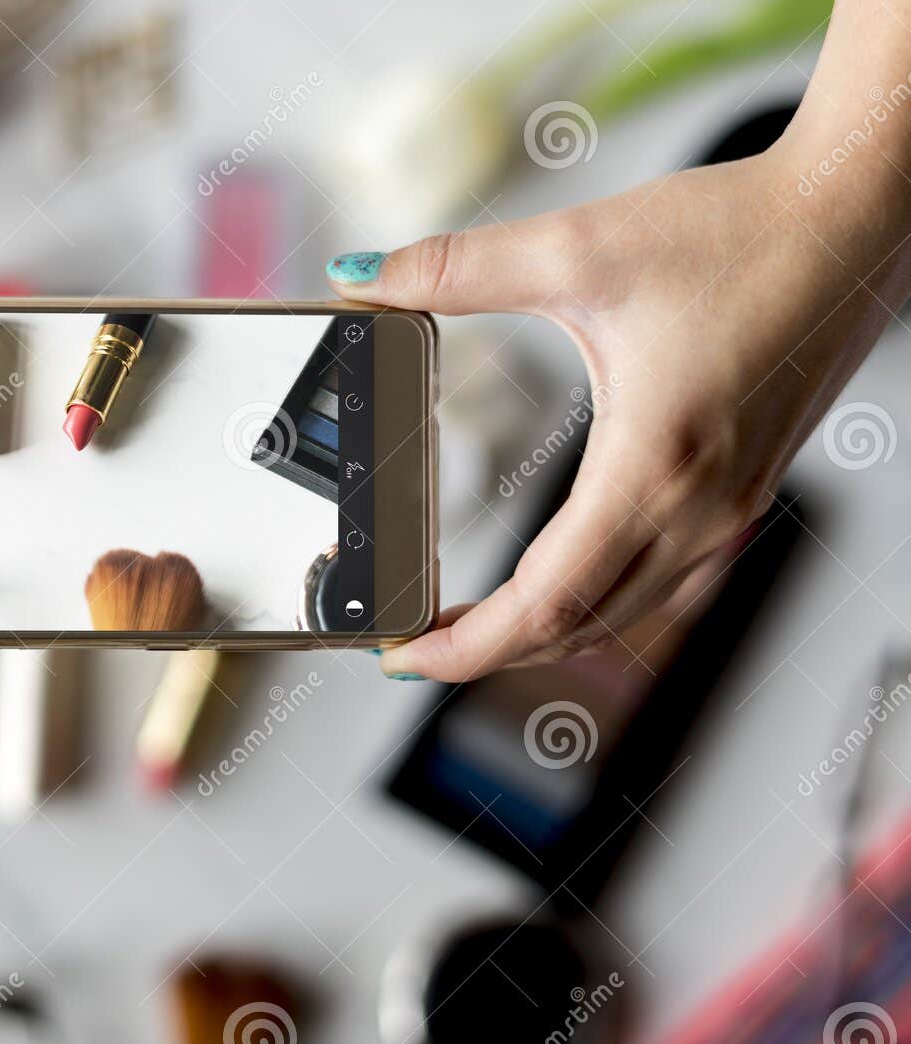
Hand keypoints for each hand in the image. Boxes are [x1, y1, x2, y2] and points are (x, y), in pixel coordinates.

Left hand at [328, 139, 909, 681]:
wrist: (856, 215)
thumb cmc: (740, 232)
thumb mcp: (578, 248)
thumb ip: (455, 269)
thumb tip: (362, 279)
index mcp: (652, 463)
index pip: (544, 604)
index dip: (465, 646)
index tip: (402, 653)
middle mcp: (699, 506)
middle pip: (577, 629)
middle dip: (485, 651)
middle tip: (412, 646)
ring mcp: (730, 509)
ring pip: (623, 617)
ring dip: (543, 635)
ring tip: (469, 626)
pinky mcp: (744, 494)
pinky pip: (664, 587)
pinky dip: (598, 608)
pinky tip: (562, 589)